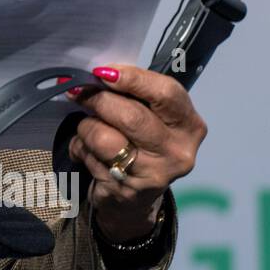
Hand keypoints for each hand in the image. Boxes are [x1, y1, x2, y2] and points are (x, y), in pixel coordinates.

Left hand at [65, 64, 206, 240]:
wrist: (136, 197)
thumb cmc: (142, 142)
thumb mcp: (152, 116)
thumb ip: (134, 94)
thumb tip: (99, 74)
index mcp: (189, 126)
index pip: (165, 93)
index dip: (132, 78)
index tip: (103, 72)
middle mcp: (177, 152)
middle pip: (131, 116)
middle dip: (98, 100)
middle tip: (79, 92)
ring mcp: (152, 175)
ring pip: (104, 137)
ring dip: (85, 127)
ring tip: (87, 127)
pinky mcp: (124, 190)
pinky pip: (89, 157)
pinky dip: (80, 147)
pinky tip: (88, 151)